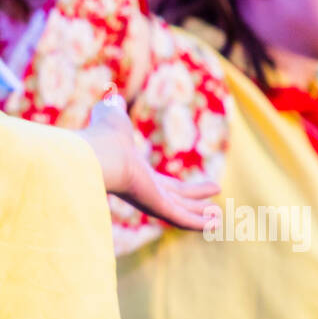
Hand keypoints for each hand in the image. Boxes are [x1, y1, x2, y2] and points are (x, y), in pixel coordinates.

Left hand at [80, 95, 219, 230]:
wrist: (99, 154)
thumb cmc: (104, 135)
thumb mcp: (114, 116)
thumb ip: (115, 108)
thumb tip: (111, 95)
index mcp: (137, 174)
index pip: (164, 184)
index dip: (182, 188)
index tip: (196, 186)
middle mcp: (145, 190)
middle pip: (177, 200)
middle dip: (195, 202)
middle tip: (215, 205)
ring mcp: (151, 201)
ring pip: (181, 212)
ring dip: (199, 215)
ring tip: (218, 218)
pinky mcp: (156, 207)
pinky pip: (182, 218)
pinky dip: (198, 222)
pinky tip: (215, 223)